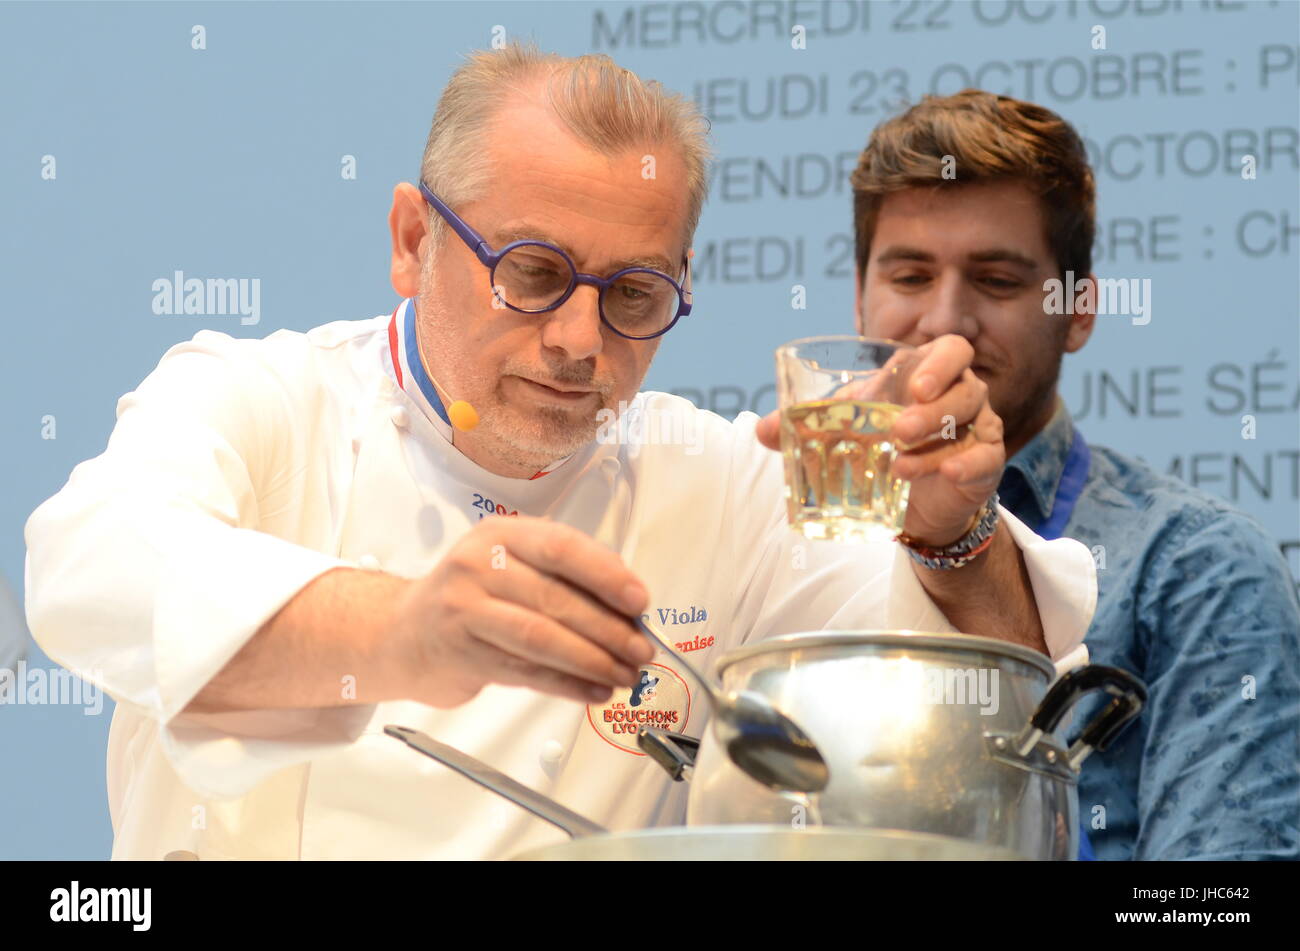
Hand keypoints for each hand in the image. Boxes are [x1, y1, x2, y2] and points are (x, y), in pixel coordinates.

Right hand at [391, 516, 653, 707]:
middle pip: (555, 598)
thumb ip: (563, 576)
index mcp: (500, 535)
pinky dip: (568, 684)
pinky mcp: (462, 654)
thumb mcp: (510, 565)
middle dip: (608, 629)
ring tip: (624, 674)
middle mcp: (478, 566)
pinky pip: (527, 672)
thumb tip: (628, 605)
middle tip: (641, 649)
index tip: (639, 601)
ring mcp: (465, 611)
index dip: (606, 575)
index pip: (562, 548)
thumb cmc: (471, 596)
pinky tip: (594, 692)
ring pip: (542, 638)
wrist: (401, 633)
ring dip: (592, 660)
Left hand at [754, 334, 1003, 546]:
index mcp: (929, 375)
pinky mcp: (985, 462)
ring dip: (935, 440)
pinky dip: (967, 464)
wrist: (914, 501)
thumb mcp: (846, 431)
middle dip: (932, 408)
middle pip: (965, 386)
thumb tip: (762, 429)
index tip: (914, 387)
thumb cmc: (882, 448)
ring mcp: (977, 428)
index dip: (939, 363)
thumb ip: (807, 426)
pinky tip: (947, 473)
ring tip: (899, 463)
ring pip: (972, 421)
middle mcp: (960, 395)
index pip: (951, 351)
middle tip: (898, 430)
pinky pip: (986, 458)